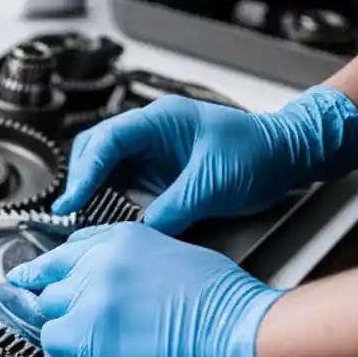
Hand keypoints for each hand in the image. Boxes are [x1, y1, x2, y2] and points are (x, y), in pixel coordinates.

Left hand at [5, 222, 283, 356]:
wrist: (239, 336)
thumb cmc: (226, 308)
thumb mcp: (179, 260)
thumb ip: (138, 266)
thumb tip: (123, 287)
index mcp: (125, 238)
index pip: (72, 248)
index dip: (55, 268)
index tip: (39, 275)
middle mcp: (100, 260)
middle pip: (52, 279)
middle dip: (56, 302)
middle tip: (57, 320)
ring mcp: (89, 295)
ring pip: (48, 311)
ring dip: (64, 332)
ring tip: (88, 352)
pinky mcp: (84, 332)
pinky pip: (51, 344)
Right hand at [52, 86, 357, 234]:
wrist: (287, 154)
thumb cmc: (259, 155)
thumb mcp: (212, 186)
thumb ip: (172, 211)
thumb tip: (138, 235)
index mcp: (161, 121)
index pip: (107, 142)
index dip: (84, 173)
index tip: (72, 202)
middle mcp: (151, 131)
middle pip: (95, 149)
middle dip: (80, 180)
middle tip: (70, 213)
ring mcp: (153, 149)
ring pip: (104, 165)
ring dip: (92, 191)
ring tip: (84, 219)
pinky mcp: (158, 168)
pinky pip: (122, 180)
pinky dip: (109, 198)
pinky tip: (108, 218)